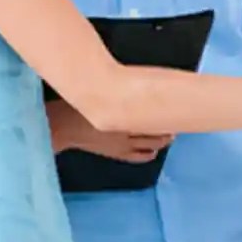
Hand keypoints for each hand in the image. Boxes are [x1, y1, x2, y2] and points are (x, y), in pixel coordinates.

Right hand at [48, 99, 173, 161]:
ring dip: (163, 139)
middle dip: (168, 125)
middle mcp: (127, 128)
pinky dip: (149, 154)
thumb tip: (142, 84)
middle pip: (156, 128)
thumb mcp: (103, 92)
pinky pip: (138, 157)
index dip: (168, 111)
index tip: (177, 106)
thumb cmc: (82, 104)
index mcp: (123, 111)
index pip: (154, 113)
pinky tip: (155, 151)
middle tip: (178, 120)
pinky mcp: (117, 153)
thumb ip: (123, 89)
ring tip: (171, 135)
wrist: (63, 125)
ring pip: (151, 143)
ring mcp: (123, 144)